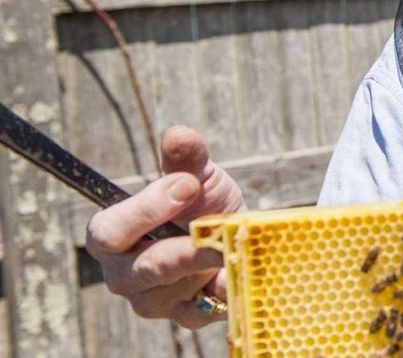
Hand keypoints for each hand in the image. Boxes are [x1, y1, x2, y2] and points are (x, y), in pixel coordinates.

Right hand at [85, 126, 243, 327]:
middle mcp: (124, 276)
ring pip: (182, 286)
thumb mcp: (195, 175)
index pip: (110, 232)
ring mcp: (154, 302)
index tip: (187, 184)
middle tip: (218, 227)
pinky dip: (229, 282)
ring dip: (212, 260)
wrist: (232, 232)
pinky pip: (208, 307)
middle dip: (185, 248)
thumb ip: (184, 160)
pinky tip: (241, 263)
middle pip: (145, 269)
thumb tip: (179, 134)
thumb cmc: (201, 202)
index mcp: (110, 236)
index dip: (146, 209)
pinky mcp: (186, 317)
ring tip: (229, 235)